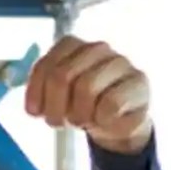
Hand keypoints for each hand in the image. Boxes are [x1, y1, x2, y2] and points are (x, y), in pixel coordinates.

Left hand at [25, 36, 152, 154]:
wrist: (118, 122)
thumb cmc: (82, 106)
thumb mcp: (53, 100)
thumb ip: (41, 94)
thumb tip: (32, 108)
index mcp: (72, 47)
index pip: (46, 64)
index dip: (36, 92)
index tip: (36, 112)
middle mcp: (96, 49)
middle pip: (62, 76)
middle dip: (56, 107)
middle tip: (61, 121)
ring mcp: (119, 62)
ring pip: (86, 88)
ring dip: (78, 115)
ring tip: (83, 120)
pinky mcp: (138, 81)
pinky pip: (111, 104)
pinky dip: (101, 119)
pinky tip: (104, 119)